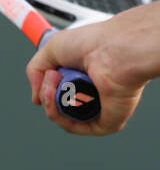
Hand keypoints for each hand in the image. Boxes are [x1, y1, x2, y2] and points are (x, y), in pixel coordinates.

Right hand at [26, 20, 145, 136]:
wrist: (114, 50)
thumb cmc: (94, 42)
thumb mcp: (52, 47)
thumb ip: (35, 70)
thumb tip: (36, 98)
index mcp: (87, 74)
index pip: (60, 89)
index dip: (48, 85)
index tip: (45, 74)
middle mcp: (95, 91)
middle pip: (59, 105)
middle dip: (47, 93)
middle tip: (51, 76)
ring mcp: (101, 107)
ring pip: (63, 118)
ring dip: (50, 104)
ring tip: (55, 84)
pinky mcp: (107, 122)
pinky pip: (75, 127)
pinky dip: (60, 116)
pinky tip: (61, 99)